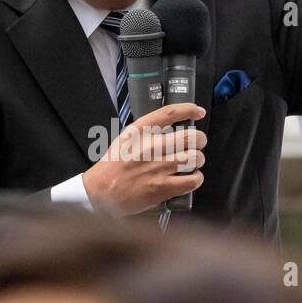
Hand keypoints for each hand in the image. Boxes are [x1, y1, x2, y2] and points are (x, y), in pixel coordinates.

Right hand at [82, 103, 206, 214]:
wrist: (101, 192)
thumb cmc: (113, 166)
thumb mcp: (125, 139)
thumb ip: (146, 131)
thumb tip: (171, 127)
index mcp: (139, 131)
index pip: (169, 113)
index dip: (189, 109)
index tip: (198, 112)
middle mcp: (150, 147)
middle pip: (190, 136)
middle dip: (200, 139)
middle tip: (198, 143)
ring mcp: (158, 168)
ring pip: (195, 158)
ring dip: (198, 159)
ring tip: (194, 162)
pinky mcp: (163, 187)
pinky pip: (192, 180)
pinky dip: (196, 178)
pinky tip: (191, 177)